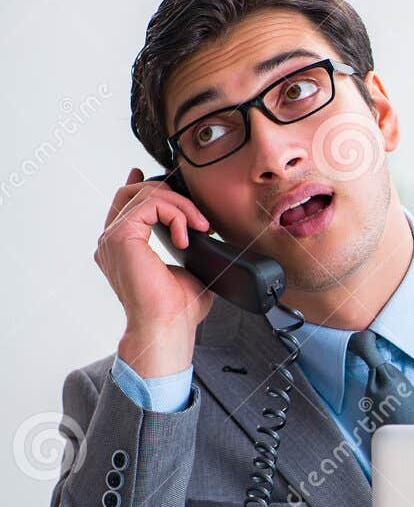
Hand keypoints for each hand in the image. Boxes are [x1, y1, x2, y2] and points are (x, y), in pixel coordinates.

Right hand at [96, 167, 213, 376]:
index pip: (126, 205)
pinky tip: (186, 235)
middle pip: (132, 193)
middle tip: (197, 214)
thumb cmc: (177, 309)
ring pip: (143, 195)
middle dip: (169, 193)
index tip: (164, 179)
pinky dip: (175, 213)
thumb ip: (189, 248)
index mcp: (123, 248)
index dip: (144, 186)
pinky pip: (148, 205)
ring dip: (179, 204)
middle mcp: (112, 242)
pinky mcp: (121, 238)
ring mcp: (113, 239)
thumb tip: (207, 239)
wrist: (167, 327)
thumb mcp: (189, 270)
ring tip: (200, 227)